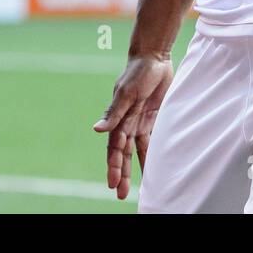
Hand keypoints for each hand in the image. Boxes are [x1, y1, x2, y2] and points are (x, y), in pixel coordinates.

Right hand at [93, 54, 172, 199]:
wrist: (154, 58)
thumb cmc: (137, 73)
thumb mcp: (126, 93)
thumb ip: (113, 113)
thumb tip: (96, 130)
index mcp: (118, 119)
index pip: (114, 148)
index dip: (113, 166)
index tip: (113, 183)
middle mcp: (128, 123)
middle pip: (123, 154)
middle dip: (122, 173)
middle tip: (120, 194)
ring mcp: (141, 122)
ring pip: (137, 151)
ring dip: (135, 168)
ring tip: (136, 188)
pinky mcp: (154, 118)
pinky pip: (153, 140)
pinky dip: (152, 154)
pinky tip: (156, 168)